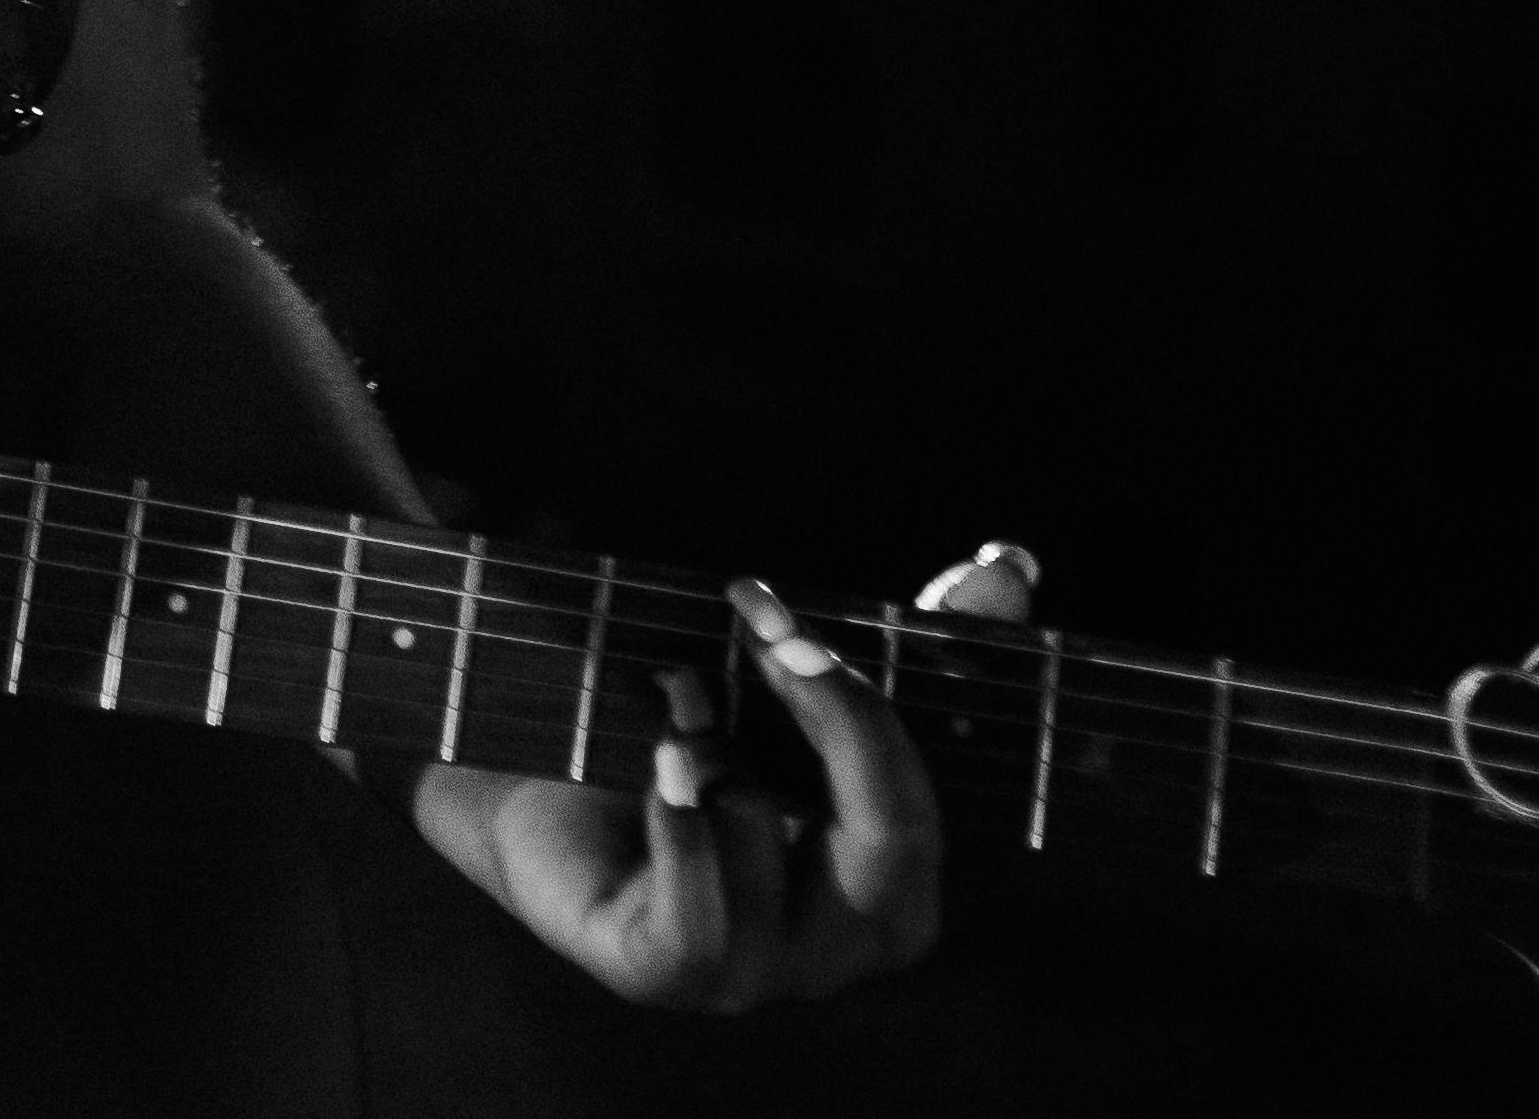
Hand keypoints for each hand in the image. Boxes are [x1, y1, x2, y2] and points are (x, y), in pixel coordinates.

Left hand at [411, 549, 1030, 1011]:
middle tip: (758, 626)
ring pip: (777, 849)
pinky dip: (683, 827)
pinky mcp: (666, 975)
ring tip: (672, 694)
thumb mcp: (790, 682)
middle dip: (831, 717)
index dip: (868, 701)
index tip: (785, 613)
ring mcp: (756, 972)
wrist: (530, 787)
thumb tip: (1008, 563)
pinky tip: (660, 759)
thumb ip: (905, 638)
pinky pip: (701, 922)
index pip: (924, 803)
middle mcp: (839, 946)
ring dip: (717, 746)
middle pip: (891, 841)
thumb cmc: (685, 740)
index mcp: (892, 883)